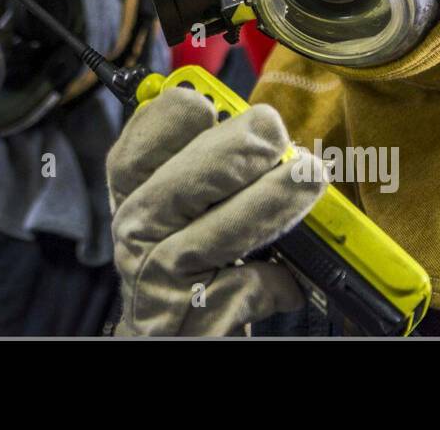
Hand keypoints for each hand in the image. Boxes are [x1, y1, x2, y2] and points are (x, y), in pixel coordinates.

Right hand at [106, 87, 326, 335]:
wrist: (171, 333)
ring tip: (308, 178)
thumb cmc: (186, 256)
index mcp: (131, 192)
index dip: (172, 122)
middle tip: (274, 134)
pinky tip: (287, 276)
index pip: (137, 147)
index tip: (208, 106)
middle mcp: (135, 234)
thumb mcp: (183, 203)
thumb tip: (259, 121)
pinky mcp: (188, 325)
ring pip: (209, 239)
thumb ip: (205, 161)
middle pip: (176, 187)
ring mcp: (157, 282)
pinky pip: (236, 294)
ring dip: (265, 204)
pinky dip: (268, 282)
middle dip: (230, 154)